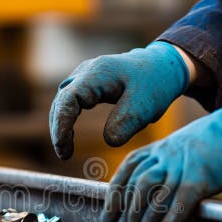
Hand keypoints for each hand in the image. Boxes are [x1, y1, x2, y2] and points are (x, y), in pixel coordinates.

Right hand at [49, 42, 189, 159]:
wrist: (163, 66)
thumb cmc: (155, 83)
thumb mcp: (146, 105)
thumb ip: (128, 122)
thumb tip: (108, 141)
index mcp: (99, 73)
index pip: (69, 100)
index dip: (62, 125)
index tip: (64, 149)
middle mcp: (86, 71)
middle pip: (61, 101)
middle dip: (58, 129)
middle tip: (65, 154)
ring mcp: (84, 76)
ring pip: (63, 101)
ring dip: (60, 125)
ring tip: (66, 150)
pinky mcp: (87, 84)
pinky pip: (70, 102)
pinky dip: (67, 120)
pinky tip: (70, 137)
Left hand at [101, 89, 221, 221]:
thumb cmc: (211, 143)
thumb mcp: (178, 148)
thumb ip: (162, 167)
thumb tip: (147, 198)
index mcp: (157, 148)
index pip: (126, 171)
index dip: (114, 196)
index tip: (108, 217)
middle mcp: (165, 157)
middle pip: (137, 186)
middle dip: (128, 213)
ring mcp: (181, 167)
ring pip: (153, 196)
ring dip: (143, 220)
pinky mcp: (200, 179)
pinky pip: (179, 204)